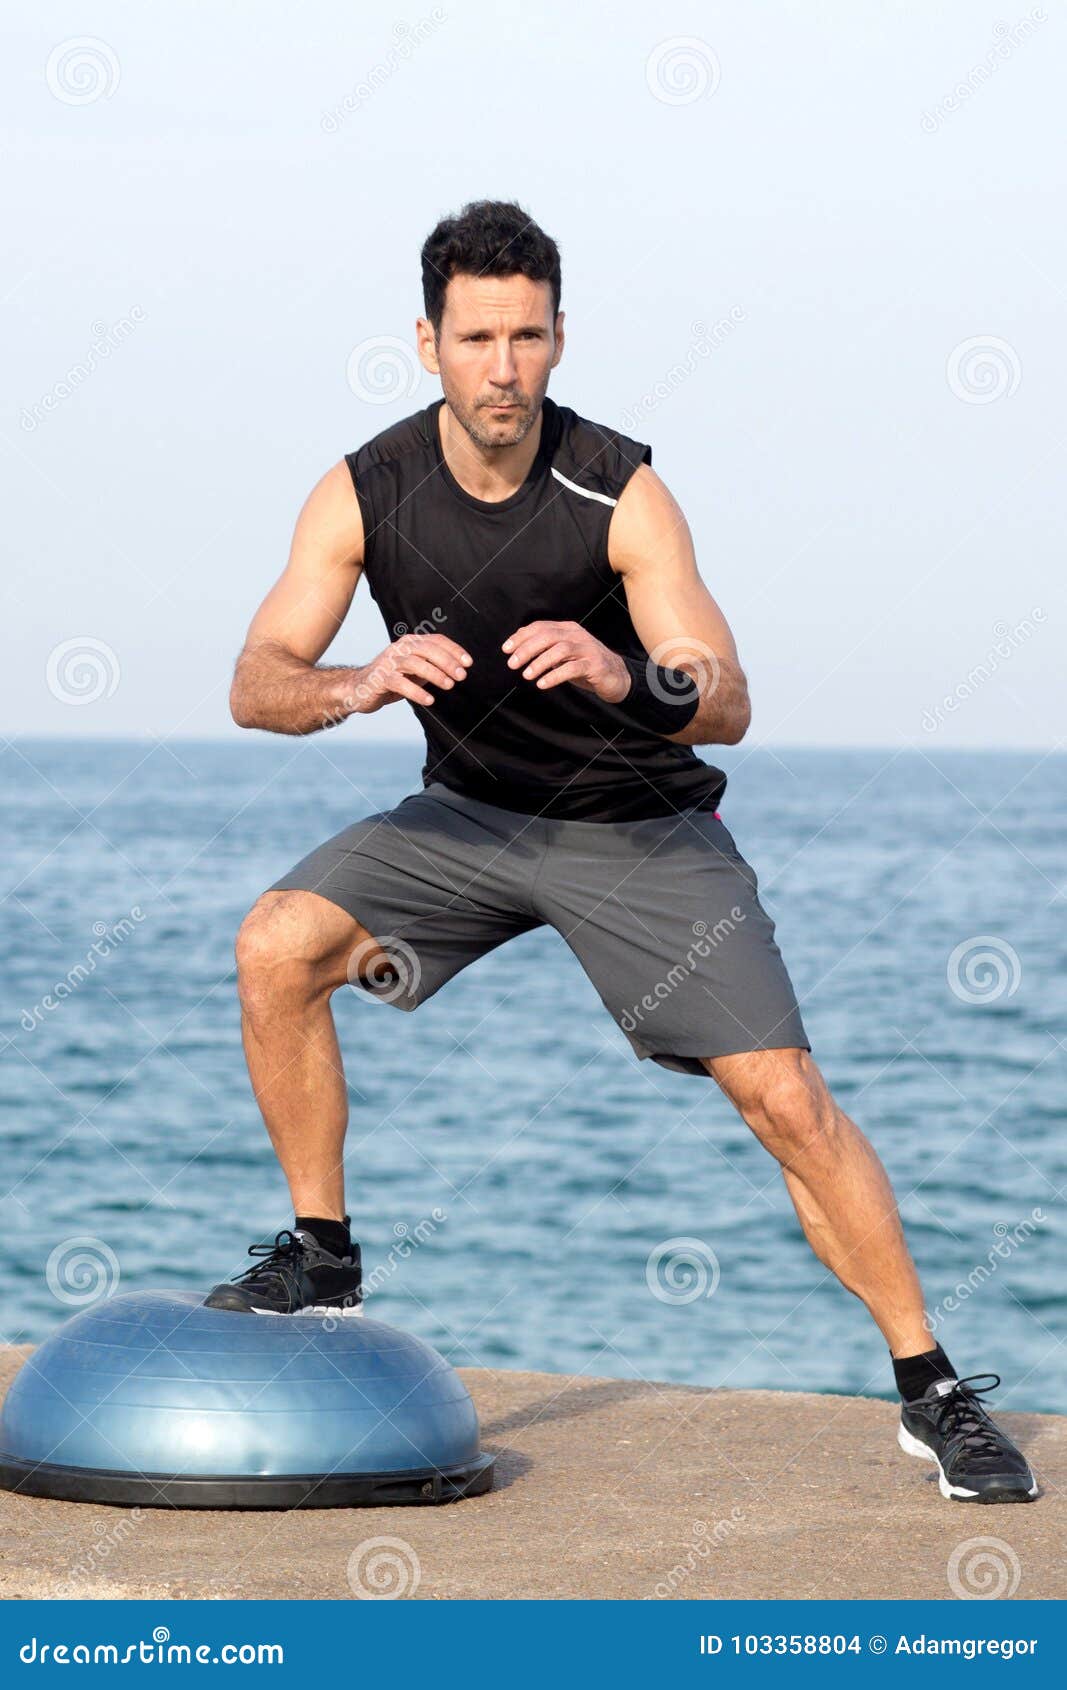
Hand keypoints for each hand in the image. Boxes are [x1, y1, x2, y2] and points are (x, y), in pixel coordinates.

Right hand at [342, 633, 471, 715]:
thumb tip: (458, 670)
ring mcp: (388, 662)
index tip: (468, 663)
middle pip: (427, 649)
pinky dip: (416, 692)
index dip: (454, 650)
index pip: (435, 640)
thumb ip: (432, 666)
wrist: (359, 688)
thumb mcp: (415, 670)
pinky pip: (400, 683)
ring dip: (435, 674)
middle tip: (462, 676)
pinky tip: (429, 700)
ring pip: (414, 663)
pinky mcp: (380, 678)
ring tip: (449, 685)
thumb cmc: (392, 679)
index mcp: (410, 643)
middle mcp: (399, 648)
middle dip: (447, 662)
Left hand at [502, 620, 630, 703]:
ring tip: (526, 675)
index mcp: (567, 629)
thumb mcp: (563, 654)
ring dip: (540, 662)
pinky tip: (542, 684)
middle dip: (526, 649)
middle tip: (512, 664)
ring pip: (560, 649)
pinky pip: (573, 668)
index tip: (506, 649)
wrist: (617, 676)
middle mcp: (577, 635)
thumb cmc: (585, 665)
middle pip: (548, 636)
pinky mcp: (595, 665)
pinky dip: (555, 675)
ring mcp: (587, 649)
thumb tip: (518, 644)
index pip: (540, 627)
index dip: (521, 637)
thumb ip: (545, 648)